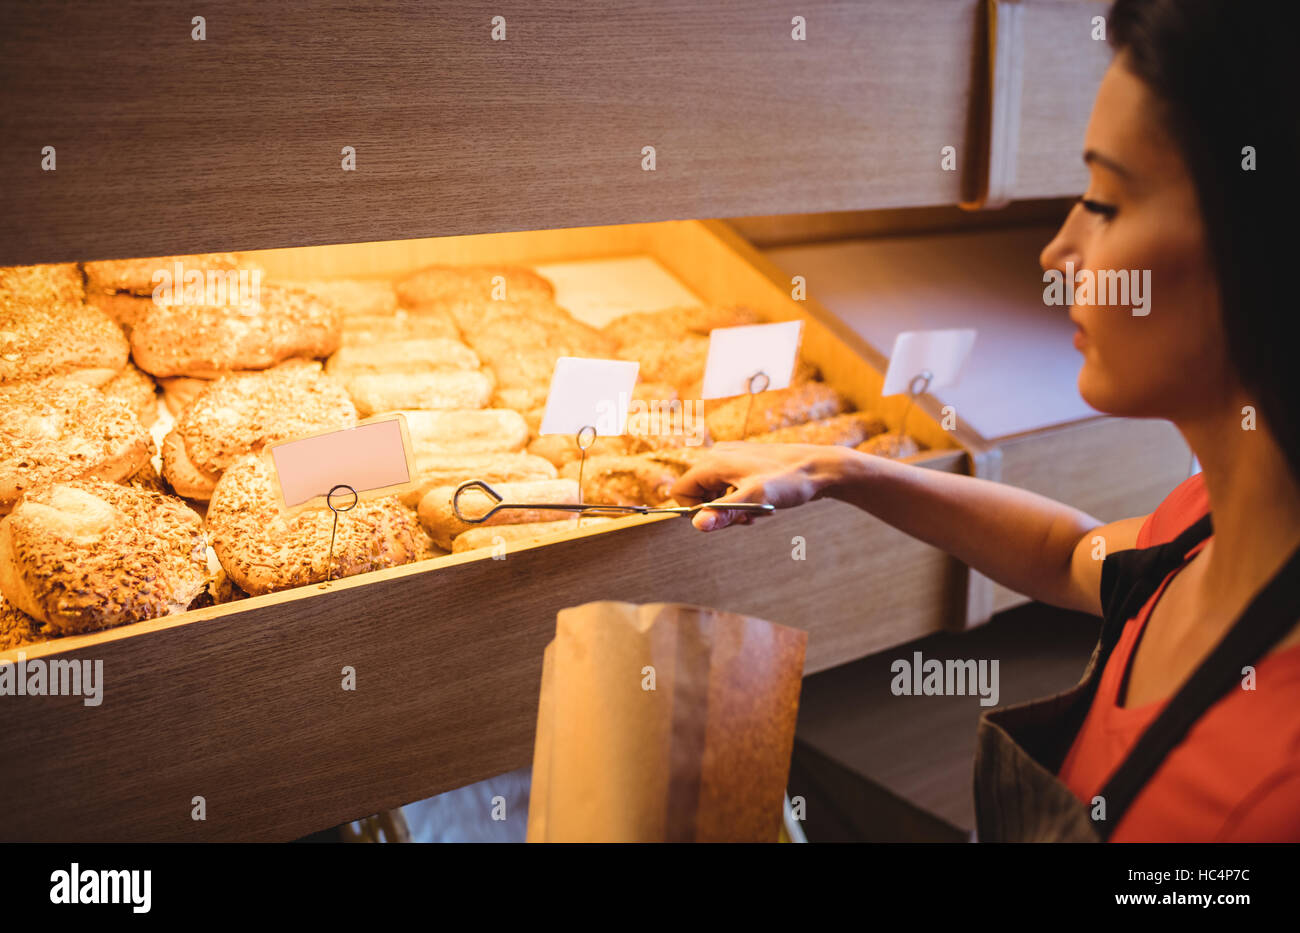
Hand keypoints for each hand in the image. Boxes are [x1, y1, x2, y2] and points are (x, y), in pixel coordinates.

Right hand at [670, 442, 846, 531]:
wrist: (820, 468)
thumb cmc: (790, 480)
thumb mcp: (757, 499)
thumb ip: (725, 511)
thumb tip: (698, 525)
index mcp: (714, 461)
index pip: (681, 490)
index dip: (695, 510)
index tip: (722, 519)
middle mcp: (719, 457)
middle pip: (698, 493)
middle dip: (718, 512)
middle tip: (745, 518)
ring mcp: (732, 460)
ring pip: (715, 493)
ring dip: (732, 509)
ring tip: (756, 513)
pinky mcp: (745, 465)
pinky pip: (730, 488)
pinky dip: (742, 501)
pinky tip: (762, 505)